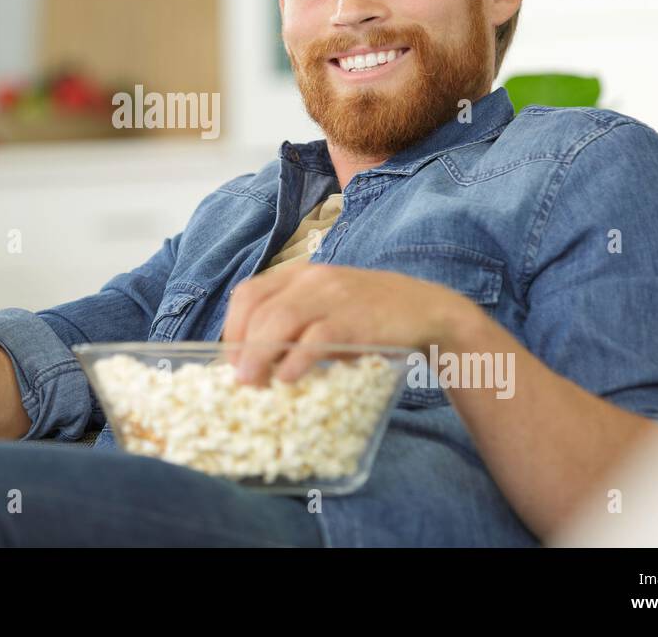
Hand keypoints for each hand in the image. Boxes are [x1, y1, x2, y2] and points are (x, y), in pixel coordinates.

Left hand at [220, 262, 479, 386]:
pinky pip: (315, 339)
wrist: (424, 309)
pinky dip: (296, 361)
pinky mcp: (354, 319)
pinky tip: (288, 379)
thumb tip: (254, 362)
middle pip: (259, 310)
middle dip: (242, 348)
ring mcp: (332, 297)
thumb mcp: (324, 307)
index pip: (248, 293)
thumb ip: (292, 323)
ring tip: (255, 383)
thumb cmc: (366, 316)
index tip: (232, 359)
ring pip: (279, 321)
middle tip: (241, 380)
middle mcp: (311, 279)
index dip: (233, 328)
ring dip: (260, 356)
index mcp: (298, 274)